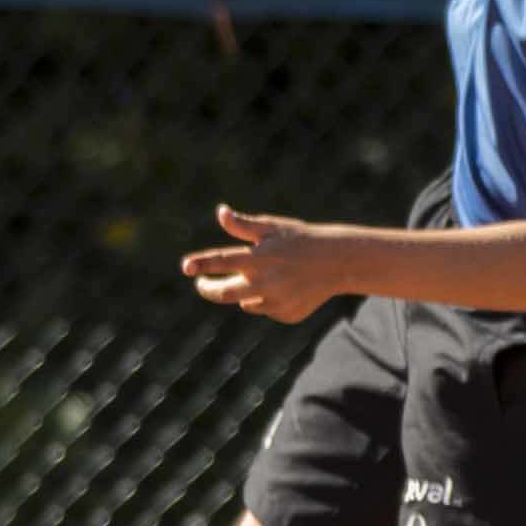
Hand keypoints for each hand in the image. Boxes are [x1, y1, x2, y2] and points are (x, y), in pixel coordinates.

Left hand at [184, 206, 342, 323]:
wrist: (339, 263)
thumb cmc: (301, 240)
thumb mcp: (273, 228)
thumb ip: (244, 225)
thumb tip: (221, 212)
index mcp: (258, 258)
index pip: (221, 261)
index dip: (201, 264)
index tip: (186, 267)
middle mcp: (265, 283)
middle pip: (223, 293)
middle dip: (207, 289)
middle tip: (202, 283)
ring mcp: (277, 301)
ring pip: (245, 302)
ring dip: (245, 292)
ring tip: (261, 278)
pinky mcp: (287, 314)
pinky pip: (266, 308)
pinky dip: (268, 299)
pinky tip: (286, 287)